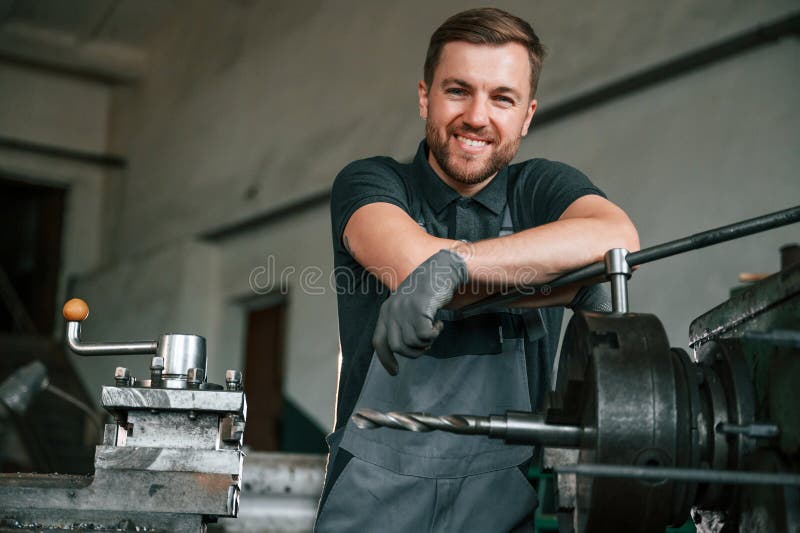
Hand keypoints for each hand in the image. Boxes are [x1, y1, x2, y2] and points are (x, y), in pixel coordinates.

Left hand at [372, 249, 467, 374]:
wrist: (442, 269)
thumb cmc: (428, 290)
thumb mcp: (407, 306)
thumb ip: (401, 323)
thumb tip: (402, 349)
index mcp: (386, 311)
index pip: (379, 342)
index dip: (385, 359)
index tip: (394, 372)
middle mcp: (391, 310)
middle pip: (397, 347)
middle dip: (414, 351)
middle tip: (427, 343)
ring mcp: (404, 309)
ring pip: (412, 343)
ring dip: (426, 342)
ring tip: (433, 328)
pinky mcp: (418, 308)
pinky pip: (425, 336)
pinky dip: (434, 333)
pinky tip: (438, 323)